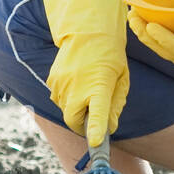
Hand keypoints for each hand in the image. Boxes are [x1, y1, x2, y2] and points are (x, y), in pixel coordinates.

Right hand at [38, 0, 131, 147]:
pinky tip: (79, 81)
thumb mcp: (122, 78)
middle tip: (95, 117)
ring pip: (66, 111)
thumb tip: (109, 127)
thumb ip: (115, 104)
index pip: (96, 112)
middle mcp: (77, 86)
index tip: (96, 143)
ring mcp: (61, 84)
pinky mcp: (51, 81)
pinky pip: (59, 99)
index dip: (96, 129)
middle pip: (74, 122)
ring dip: (77, 109)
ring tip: (89, 88)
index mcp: (99, 85)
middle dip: (83, 125)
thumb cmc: (111, 55)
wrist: (88, 30)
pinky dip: (69, 98)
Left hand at [128, 0, 173, 66]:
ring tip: (133, 17)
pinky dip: (150, 31)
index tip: (150, 25)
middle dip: (147, 37)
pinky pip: (164, 39)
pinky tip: (141, 17)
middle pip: (166, 51)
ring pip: (162, 47)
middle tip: (134, 18)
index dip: (164, 40)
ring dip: (145, 35)